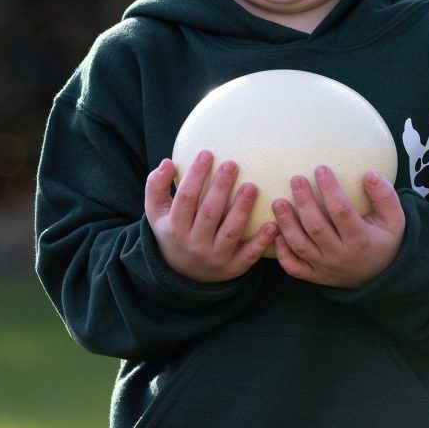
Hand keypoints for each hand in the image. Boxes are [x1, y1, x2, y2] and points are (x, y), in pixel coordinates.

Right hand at [145, 151, 276, 281]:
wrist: (183, 274)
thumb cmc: (173, 231)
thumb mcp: (157, 213)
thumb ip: (156, 186)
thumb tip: (166, 163)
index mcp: (175, 228)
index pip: (185, 199)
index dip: (195, 176)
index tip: (207, 153)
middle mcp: (194, 244)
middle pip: (208, 214)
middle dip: (221, 188)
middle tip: (232, 164)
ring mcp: (215, 258)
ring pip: (230, 233)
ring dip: (241, 210)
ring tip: (252, 187)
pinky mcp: (233, 268)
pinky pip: (248, 256)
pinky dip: (261, 242)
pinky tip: (272, 225)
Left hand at [272, 166, 405, 286]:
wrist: (380, 278)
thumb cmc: (385, 240)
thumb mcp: (395, 219)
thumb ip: (385, 196)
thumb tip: (369, 174)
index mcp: (360, 239)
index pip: (341, 211)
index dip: (330, 189)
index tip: (321, 169)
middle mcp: (340, 255)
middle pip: (316, 228)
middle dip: (304, 202)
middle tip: (296, 179)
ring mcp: (325, 268)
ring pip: (301, 247)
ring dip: (286, 224)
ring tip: (278, 202)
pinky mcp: (315, 276)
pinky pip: (294, 268)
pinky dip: (282, 253)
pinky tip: (275, 233)